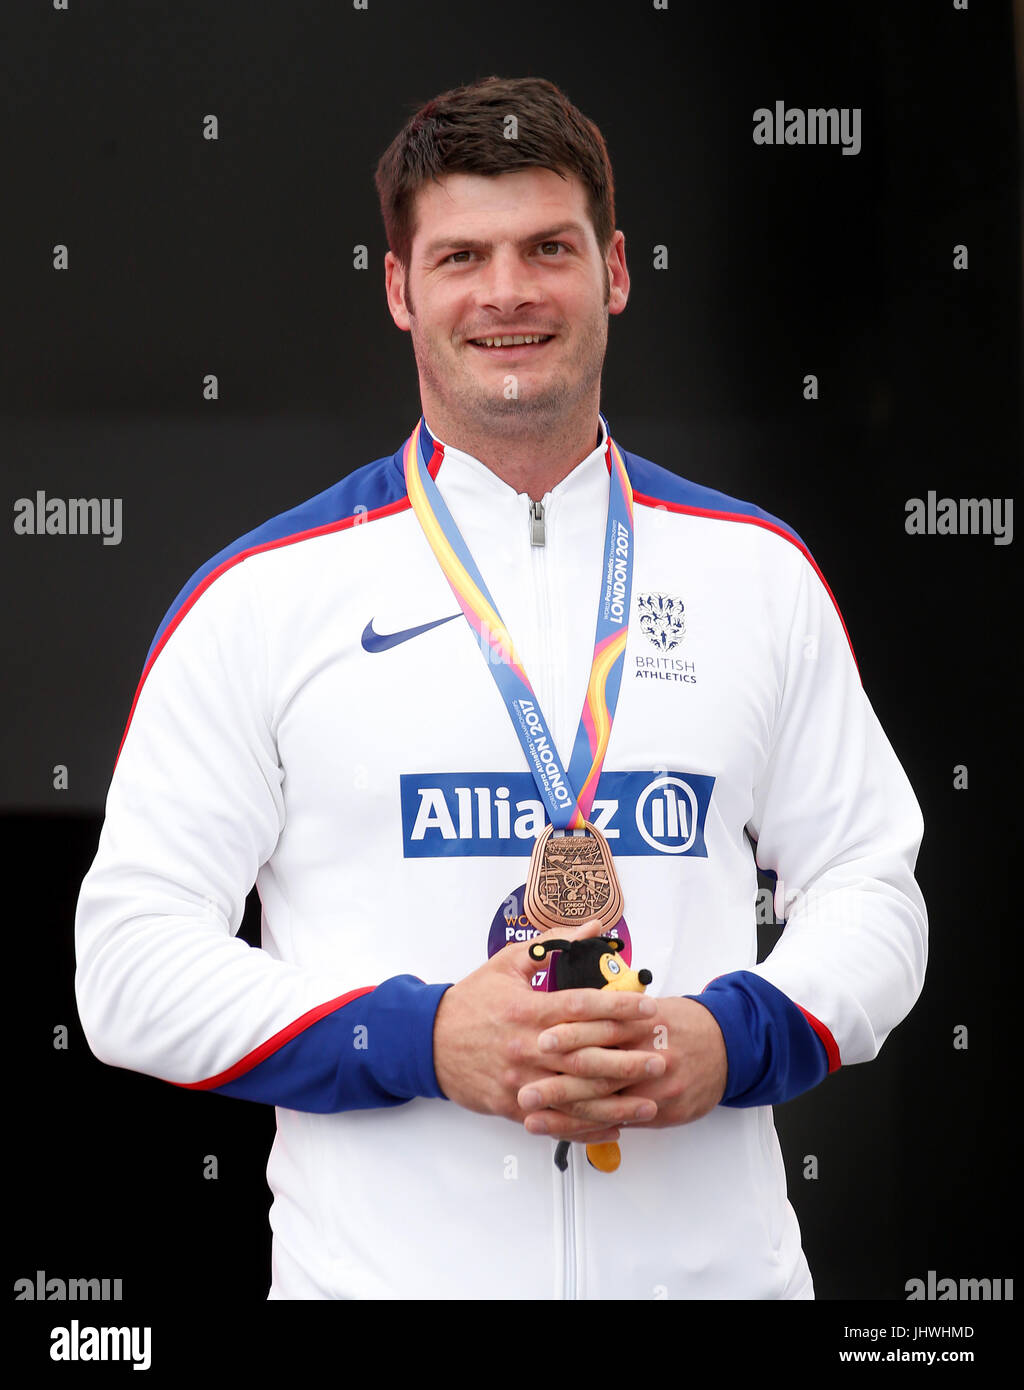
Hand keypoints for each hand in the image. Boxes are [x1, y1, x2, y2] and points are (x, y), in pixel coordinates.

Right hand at [432, 918, 658, 1143]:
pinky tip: (615, 1125)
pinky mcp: (514, 1106)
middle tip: (659, 1055)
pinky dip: (587, 1126)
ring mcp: (521, 1082)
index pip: (582, 1008)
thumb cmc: (472, 1000)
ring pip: (576, 1095)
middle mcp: (527, 1048)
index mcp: (527, 1010)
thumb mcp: (508, 963)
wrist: (427, 1040)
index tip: (647, 1007)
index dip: (619, 1008)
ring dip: (617, 1100)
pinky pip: (556, 1120)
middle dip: (627, 1057)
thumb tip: (594, 928)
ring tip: (651, 1099)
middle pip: (586, 1055)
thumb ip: (553, 944)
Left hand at [517, 996, 727, 1135]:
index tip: (539, 1038)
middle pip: (599, 1070)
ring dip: (565, 1114)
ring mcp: (656, 1088)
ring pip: (605, 1103)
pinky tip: (563, 1132)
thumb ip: (611, 1010)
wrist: (727, 1047)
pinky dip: (588, 1129)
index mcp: (642, 1022)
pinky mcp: (661, 1112)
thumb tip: (566, 1008)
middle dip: (558, 1083)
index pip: (601, 1026)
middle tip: (523, 1089)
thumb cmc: (680, 1024)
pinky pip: (619, 1124)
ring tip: (532, 1117)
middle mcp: (648, 1055)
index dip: (569, 1033)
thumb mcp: (648, 1005)